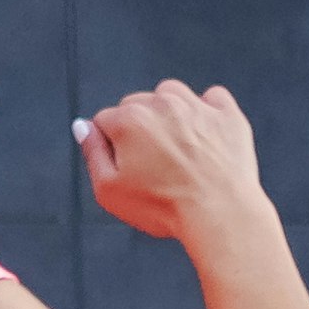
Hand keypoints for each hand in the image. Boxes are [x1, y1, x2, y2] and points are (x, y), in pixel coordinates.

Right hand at [73, 78, 260, 244]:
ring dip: (169, 113)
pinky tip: (204, 136)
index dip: (112, 144)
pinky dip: (206, 111)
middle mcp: (161, 103)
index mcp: (129, 120)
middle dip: (139, 128)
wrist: (219, 213)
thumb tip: (82, 127)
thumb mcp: (109, 190)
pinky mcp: (226, 114)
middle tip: (152, 164)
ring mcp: (196, 105)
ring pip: (171, 95)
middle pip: (137, 104)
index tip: (125, 165)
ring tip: (177, 147)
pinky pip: (212, 98)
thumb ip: (92, 153)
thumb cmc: (163, 206)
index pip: (105, 120)